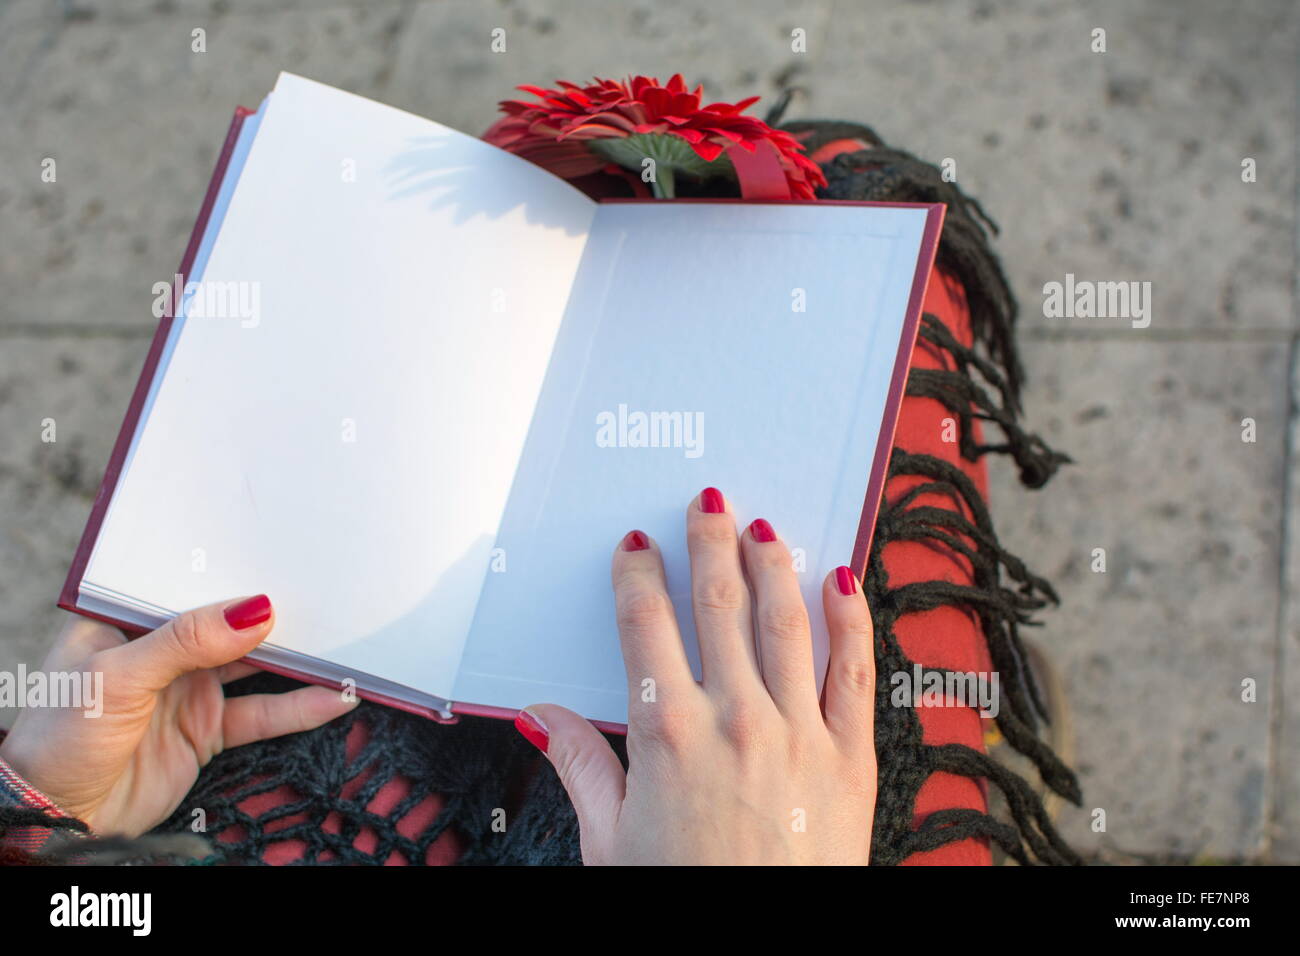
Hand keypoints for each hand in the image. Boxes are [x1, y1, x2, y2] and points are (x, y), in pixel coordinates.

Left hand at [0, 596, 356, 836]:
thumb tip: (256, 610)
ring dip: (297, 661)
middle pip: (230, 624)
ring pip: (255, 667)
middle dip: (276, 613)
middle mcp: (162, 650)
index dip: (232, 570)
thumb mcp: (118, 676)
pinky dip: (299, 708)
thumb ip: (188, 640)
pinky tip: (332, 699)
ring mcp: (188, 690)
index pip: (187, 584)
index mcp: (126, 619)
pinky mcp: (207, 730)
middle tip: (328, 596)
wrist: (55, 818)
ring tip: (345, 647)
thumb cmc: (60, 737)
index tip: (283, 556)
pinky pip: (262, 713)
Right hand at [516, 488, 876, 863]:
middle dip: (709, 542)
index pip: (645, 625)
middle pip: (718, 603)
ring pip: (785, 621)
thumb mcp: (610, 841)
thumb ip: (583, 766)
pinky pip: (855, 670)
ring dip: (772, 561)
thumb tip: (541, 715)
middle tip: (707, 502)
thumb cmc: (682, 900)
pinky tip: (839, 578)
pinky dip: (849, 618)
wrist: (763, 952)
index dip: (637, 576)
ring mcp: (799, 733)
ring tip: (762, 525)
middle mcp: (735, 720)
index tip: (636, 547)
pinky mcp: (850, 756)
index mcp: (668, 735)